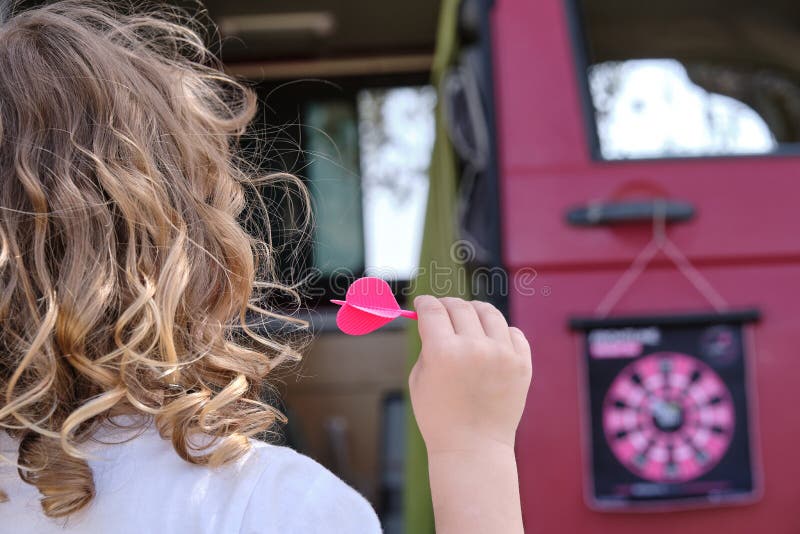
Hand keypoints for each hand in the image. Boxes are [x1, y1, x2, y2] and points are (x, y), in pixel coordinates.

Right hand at [408, 296, 531, 453]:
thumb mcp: (419, 378)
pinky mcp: (522, 364)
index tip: (423, 303)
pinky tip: (491, 340)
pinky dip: (500, 332)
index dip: (424, 303)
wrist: (473, 449)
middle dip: (447, 305)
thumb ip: (427, 345)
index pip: (433, 310)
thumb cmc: (439, 417)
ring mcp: (502, 355)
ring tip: (469, 319)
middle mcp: (475, 348)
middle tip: (442, 310)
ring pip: (489, 312)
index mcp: (443, 352)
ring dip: (474, 311)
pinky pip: (513, 332)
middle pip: (460, 307)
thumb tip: (434, 318)